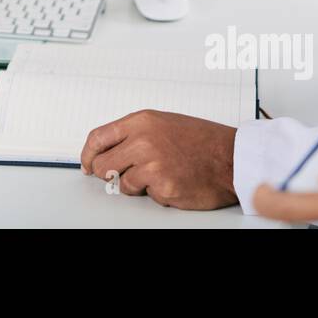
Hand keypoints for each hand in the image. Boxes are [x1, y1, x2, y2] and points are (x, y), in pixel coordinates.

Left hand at [80, 109, 236, 209]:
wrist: (231, 158)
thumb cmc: (202, 141)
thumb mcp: (163, 123)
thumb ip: (134, 134)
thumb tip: (108, 149)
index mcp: (141, 122)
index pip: (98, 137)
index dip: (87, 154)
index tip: (86, 163)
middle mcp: (143, 141)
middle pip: (101, 164)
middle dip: (107, 173)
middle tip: (120, 174)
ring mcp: (152, 165)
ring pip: (120, 184)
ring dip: (135, 185)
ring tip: (157, 175)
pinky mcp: (162, 187)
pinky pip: (145, 195)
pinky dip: (155, 192)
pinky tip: (171, 181)